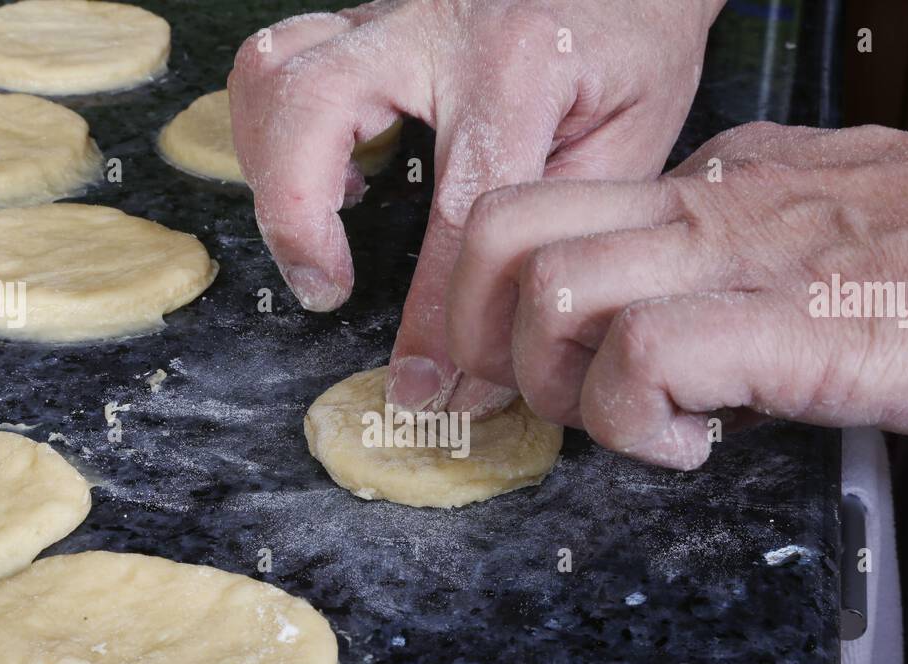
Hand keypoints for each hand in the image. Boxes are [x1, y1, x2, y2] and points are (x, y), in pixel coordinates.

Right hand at [228, 0, 723, 414]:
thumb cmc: (639, 40)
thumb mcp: (636, 139)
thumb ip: (564, 234)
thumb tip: (501, 343)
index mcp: (521, 63)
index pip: (458, 210)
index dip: (430, 315)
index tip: (419, 382)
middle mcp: (438, 24)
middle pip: (311, 104)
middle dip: (294, 214)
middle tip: (326, 287)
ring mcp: (391, 10)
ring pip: (272, 72)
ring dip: (269, 168)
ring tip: (314, 235)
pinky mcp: (368, 17)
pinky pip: (281, 62)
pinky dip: (275, 132)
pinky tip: (325, 179)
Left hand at [445, 122, 907, 467]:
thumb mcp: (840, 240)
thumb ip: (750, 270)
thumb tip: (683, 335)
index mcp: (723, 182)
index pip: (545, 213)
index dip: (501, 305)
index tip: (517, 372)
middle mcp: (714, 205)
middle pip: (503, 231)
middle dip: (478, 336)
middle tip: (528, 401)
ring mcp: (747, 257)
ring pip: (549, 289)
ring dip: (559, 385)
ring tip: (633, 424)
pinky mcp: (794, 325)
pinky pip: (642, 362)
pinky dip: (640, 427)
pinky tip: (700, 446)